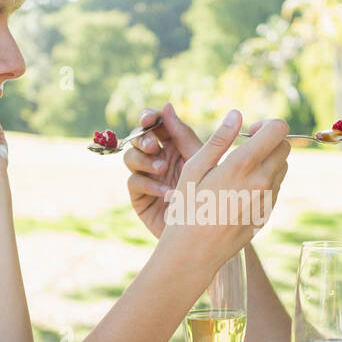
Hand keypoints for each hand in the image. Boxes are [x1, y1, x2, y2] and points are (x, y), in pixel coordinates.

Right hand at [123, 103, 197, 237]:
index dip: (150, 117)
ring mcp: (147, 177)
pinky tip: (167, 193)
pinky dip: (149, 184)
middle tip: (153, 147)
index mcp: (174, 146)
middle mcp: (158, 159)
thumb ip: (183, 134)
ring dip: (145, 161)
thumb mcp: (199, 161)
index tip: (149, 119)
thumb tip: (167, 106)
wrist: (208, 235)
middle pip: (139, 138)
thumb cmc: (210, 196)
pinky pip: (134, 182)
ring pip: (131, 157)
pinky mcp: (140, 197)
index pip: (157, 124)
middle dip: (144, 139)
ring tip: (164, 169)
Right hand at [125, 103, 285, 238]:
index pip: (278, 130)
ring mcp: (267, 200)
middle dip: (268, 142)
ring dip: (267, 162)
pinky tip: (238, 190)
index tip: (249, 132)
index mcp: (243, 165)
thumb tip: (237, 114)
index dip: (267, 124)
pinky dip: (263, 181)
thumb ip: (219, 140)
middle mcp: (261, 182)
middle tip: (244, 148)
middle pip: (285, 147)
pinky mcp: (267, 214)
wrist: (193, 253)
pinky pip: (274, 188)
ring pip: (281, 168)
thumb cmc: (187, 208)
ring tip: (238, 171)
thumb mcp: (194, 169)